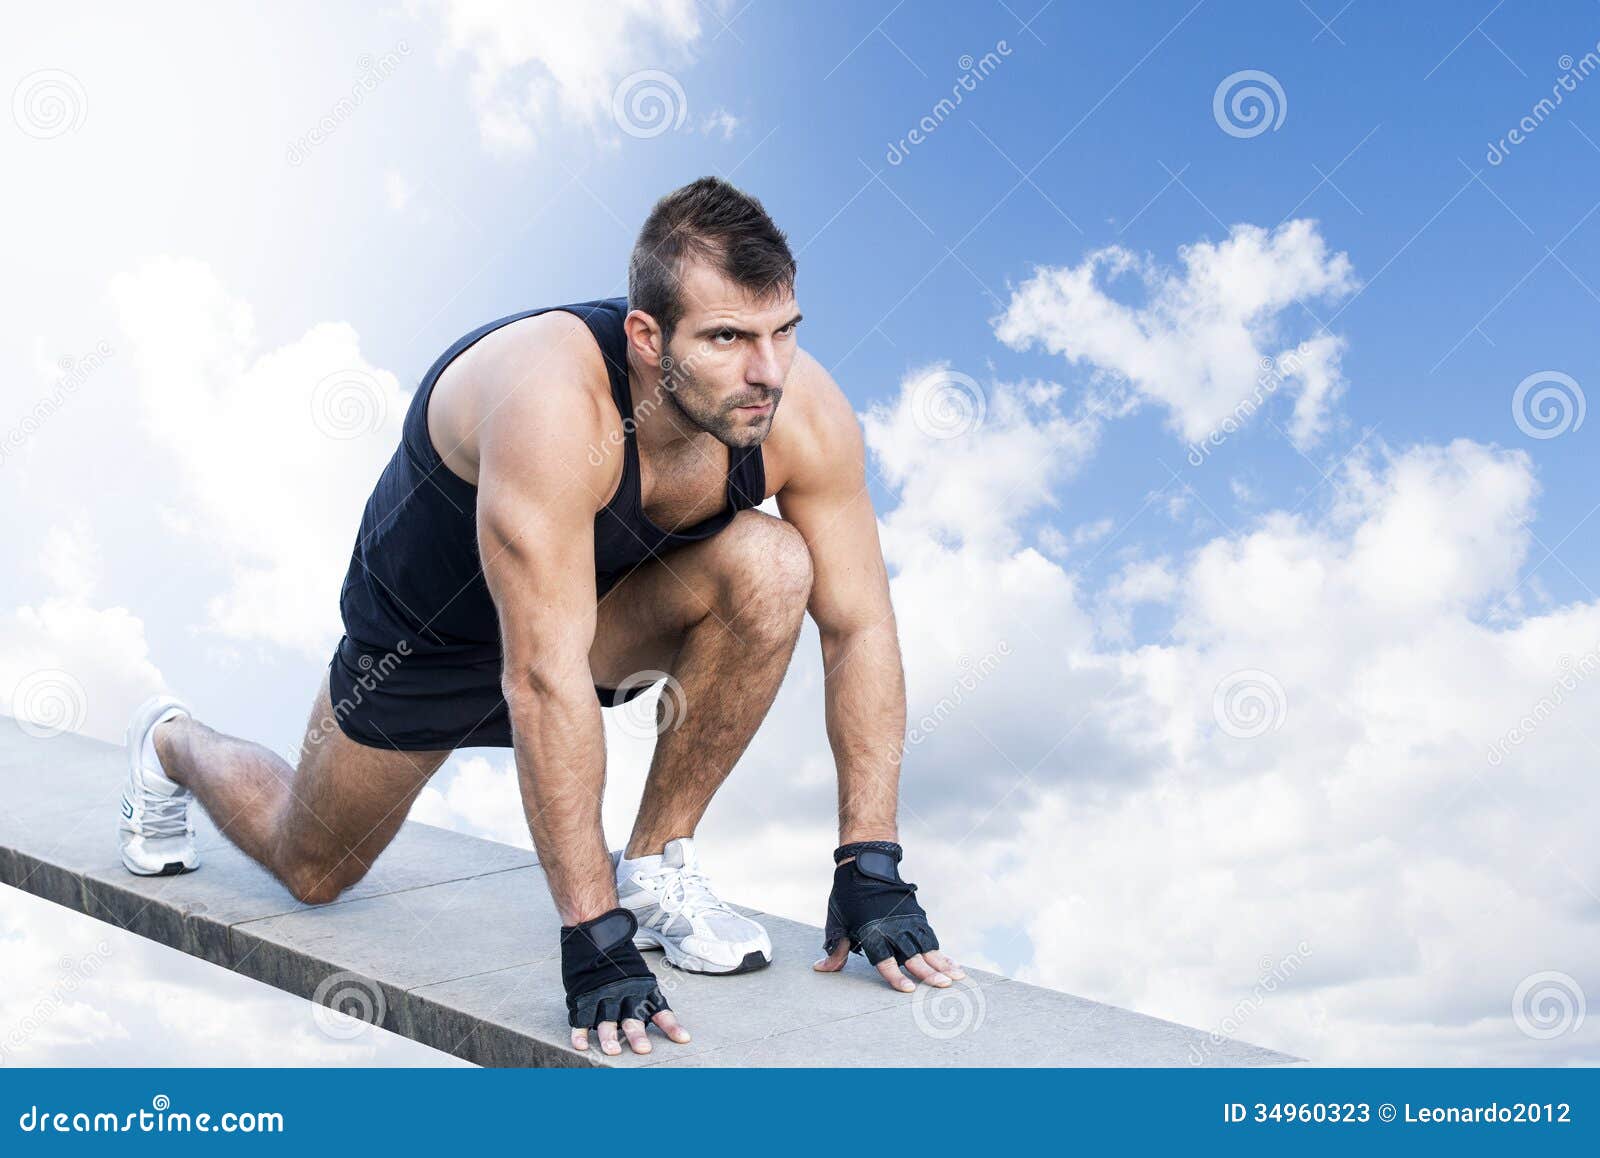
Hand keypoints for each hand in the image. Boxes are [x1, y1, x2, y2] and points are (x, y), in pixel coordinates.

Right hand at [560, 907, 692, 1055]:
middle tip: (643, 1049)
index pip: (660, 1010)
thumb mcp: (639, 974)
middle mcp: (624, 994)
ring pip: (605, 1022)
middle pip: (632, 1019)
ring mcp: (601, 996)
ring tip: (612, 1050)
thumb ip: (647, 997)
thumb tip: (658, 1019)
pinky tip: (582, 1045)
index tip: (683, 1039)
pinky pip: (580, 1019)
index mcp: (642, 989)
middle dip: (637, 1035)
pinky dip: (579, 1033)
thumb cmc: (619, 957)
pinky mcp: (582, 998)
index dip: (671, 1025)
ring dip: (609, 1038)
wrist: (596, 931)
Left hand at [812, 841, 965, 991]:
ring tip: (958, 978)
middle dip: (929, 973)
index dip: (896, 977)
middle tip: (943, 986)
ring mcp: (908, 922)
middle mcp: (893, 930)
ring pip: (928, 948)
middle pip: (913, 956)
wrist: (866, 864)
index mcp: (871, 933)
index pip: (885, 961)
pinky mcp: (917, 917)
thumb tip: (821, 968)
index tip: (908, 990)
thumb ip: (836, 948)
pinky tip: (953, 965)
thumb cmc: (848, 895)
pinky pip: (932, 938)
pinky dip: (943, 953)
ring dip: (943, 964)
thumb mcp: (837, 921)